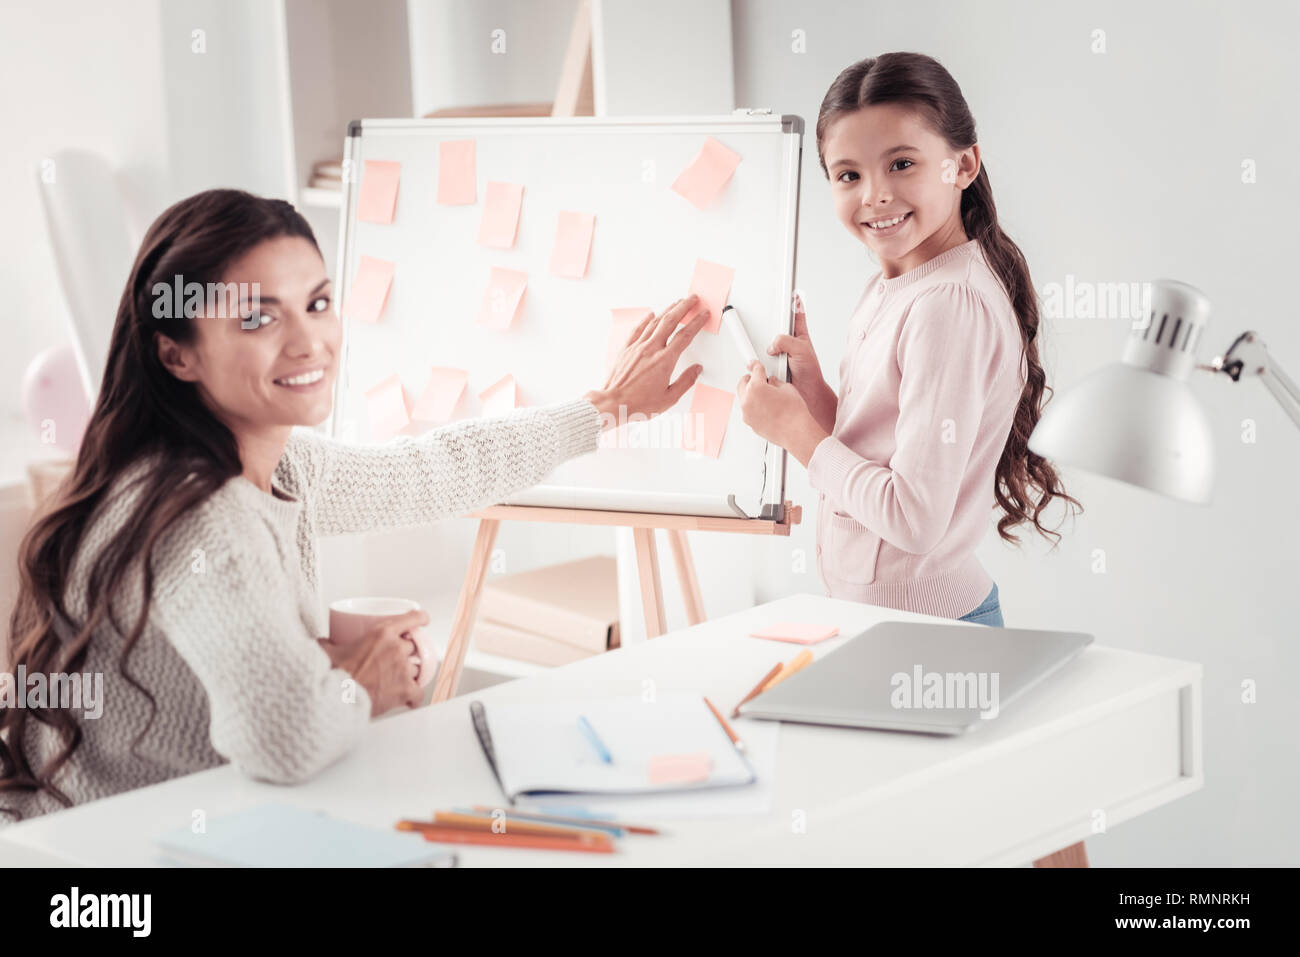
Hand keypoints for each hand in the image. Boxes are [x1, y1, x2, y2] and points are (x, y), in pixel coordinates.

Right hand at [330, 609, 427, 714]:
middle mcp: (397, 648)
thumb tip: (322, 642)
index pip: (413, 618)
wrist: (336, 698)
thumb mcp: (327, 651)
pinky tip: (409, 699)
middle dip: (408, 652)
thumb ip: (328, 643)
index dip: (420, 619)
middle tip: (397, 659)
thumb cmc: (332, 674)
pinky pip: (420, 692)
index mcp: (382, 633)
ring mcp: (404, 669)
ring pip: (418, 668)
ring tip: (398, 680)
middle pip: (414, 646)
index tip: (422, 620)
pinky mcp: (406, 690)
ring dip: (410, 674)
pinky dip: (415, 697)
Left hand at [584, 295, 707, 430]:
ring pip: (655, 322)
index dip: (696, 323)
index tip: (703, 315)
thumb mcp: (669, 398)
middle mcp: (651, 349)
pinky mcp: (626, 349)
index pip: (685, 336)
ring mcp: (637, 347)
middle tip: (692, 299)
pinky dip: (646, 320)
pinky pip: (637, 329)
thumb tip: (696, 370)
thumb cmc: (638, 403)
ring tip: (677, 303)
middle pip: (670, 321)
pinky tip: (651, 314)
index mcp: (664, 361)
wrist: (613, 403)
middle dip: (683, 307)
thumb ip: (685, 382)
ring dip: (668, 310)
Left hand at [737, 360, 829, 467]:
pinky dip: (753, 406)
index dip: (757, 366)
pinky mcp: (750, 423)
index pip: (755, 371)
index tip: (756, 365)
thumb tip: (772, 382)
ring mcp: (747, 413)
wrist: (797, 432)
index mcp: (756, 388)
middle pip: (743, 384)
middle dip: (749, 379)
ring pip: (744, 398)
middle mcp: (748, 400)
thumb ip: (775, 382)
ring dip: (750, 393)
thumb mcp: (787, 388)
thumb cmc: (794, 413)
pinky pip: (748, 410)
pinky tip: (765, 407)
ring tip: (763, 394)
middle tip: (756, 378)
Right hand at [768, 293, 836, 434]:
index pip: (796, 313)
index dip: (794, 301)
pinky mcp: (771, 364)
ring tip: (771, 354)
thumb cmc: (809, 372)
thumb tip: (772, 344)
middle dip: (770, 325)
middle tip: (769, 324)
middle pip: (775, 326)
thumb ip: (786, 341)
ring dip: (764, 347)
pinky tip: (763, 362)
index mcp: (799, 334)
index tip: (791, 289)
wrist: (806, 394)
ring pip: (766, 342)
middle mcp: (788, 342)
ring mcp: (779, 353)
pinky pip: (761, 358)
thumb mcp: (802, 350)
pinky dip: (759, 360)